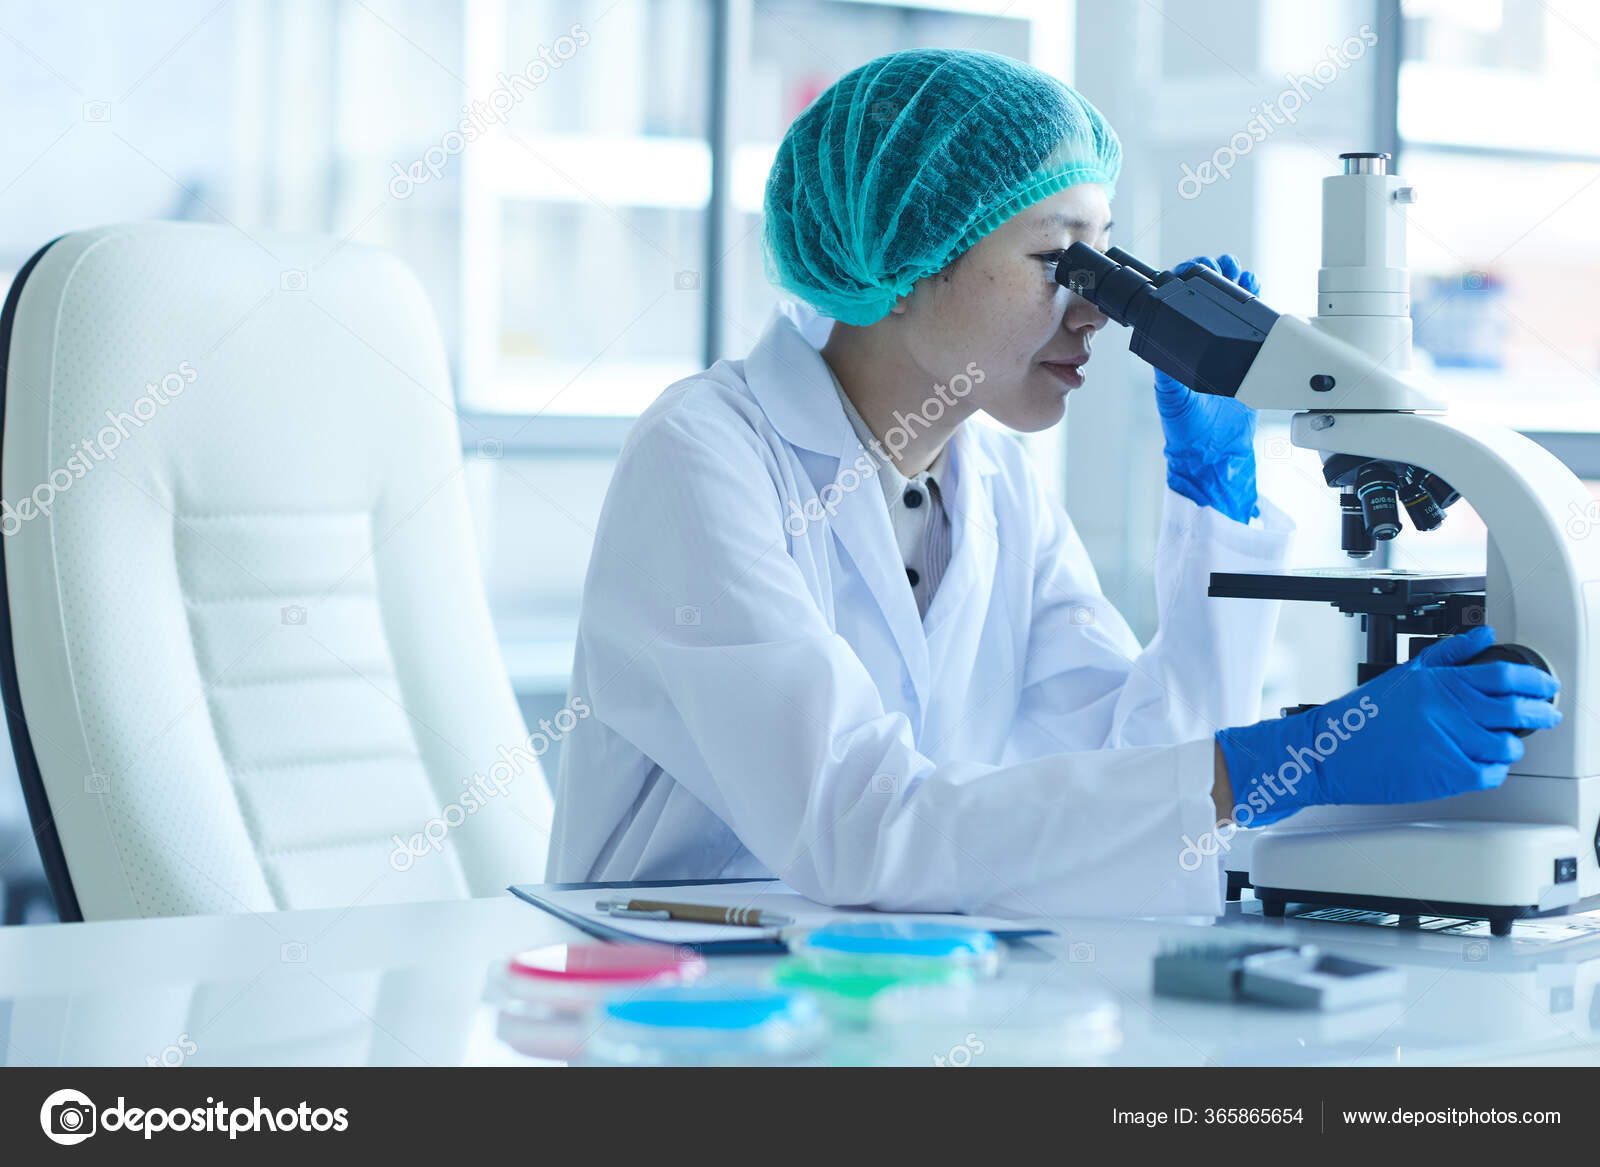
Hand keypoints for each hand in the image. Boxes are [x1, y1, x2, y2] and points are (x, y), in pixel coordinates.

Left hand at [1155, 253, 1259, 523]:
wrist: (1216, 453)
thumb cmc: (1187, 429)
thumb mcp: (1172, 396)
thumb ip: (1169, 371)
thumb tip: (1163, 343)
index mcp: (1175, 349)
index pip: (1177, 304)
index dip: (1185, 281)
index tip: (1196, 270)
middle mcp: (1198, 345)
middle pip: (1205, 298)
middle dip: (1215, 275)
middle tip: (1225, 266)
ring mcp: (1223, 349)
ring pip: (1228, 306)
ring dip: (1235, 285)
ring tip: (1240, 272)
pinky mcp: (1246, 357)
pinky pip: (1250, 324)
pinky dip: (1254, 304)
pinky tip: (1255, 290)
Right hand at [1214, 625, 1560, 825]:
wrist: (1329, 753)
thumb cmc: (1360, 718)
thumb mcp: (1404, 674)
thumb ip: (1449, 654)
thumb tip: (1484, 636)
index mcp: (1438, 683)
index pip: (1503, 675)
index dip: (1535, 680)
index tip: (1545, 686)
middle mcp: (1446, 710)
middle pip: (1515, 709)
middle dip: (1540, 712)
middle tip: (1546, 714)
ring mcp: (1447, 743)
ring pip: (1506, 746)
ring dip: (1512, 745)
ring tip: (1505, 742)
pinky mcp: (1445, 774)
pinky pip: (1489, 774)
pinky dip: (1494, 770)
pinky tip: (1484, 763)